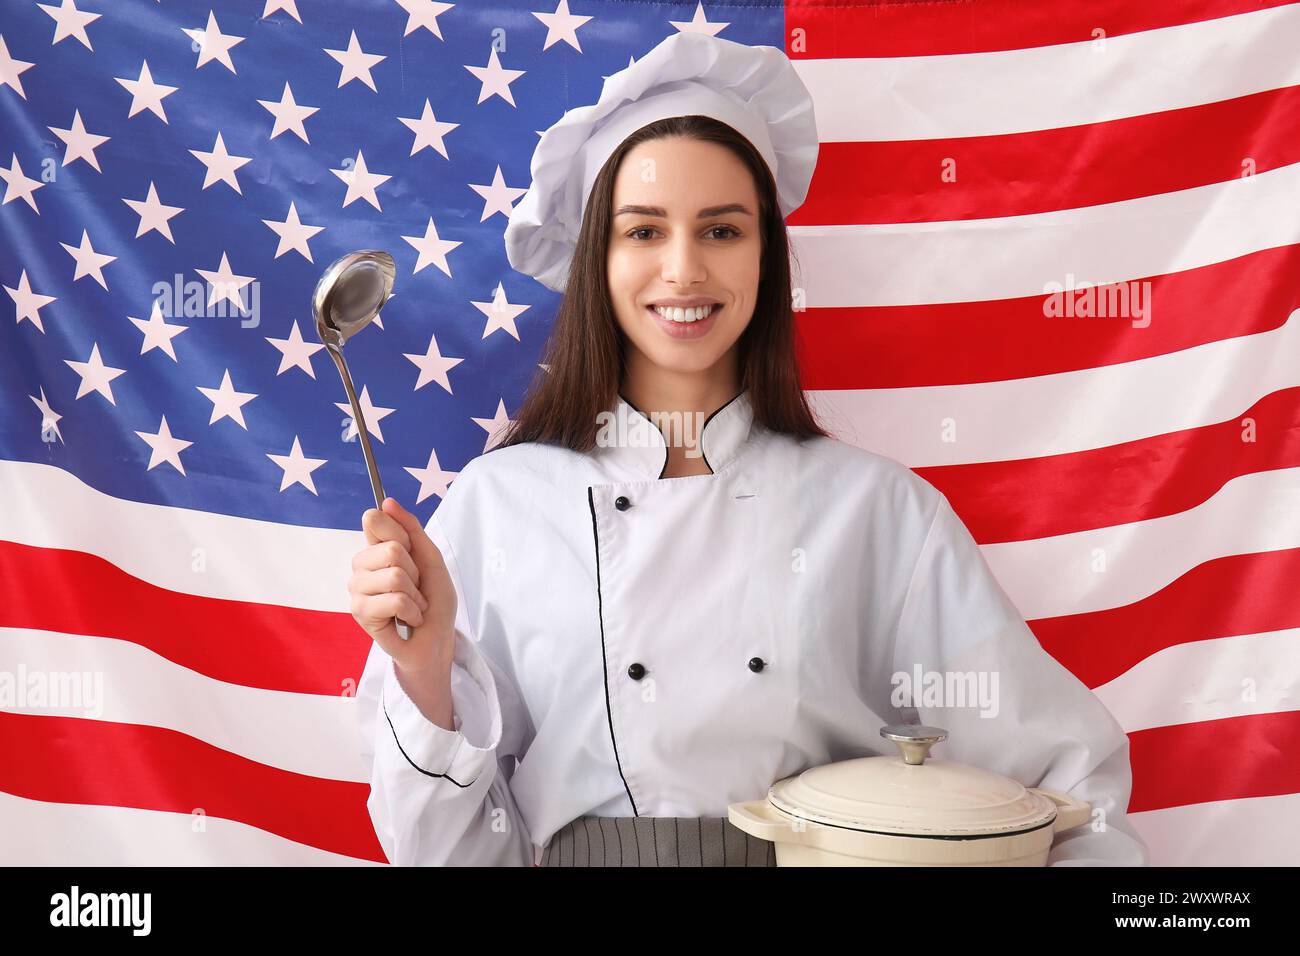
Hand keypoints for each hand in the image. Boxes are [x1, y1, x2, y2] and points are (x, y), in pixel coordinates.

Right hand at [349, 498, 457, 674]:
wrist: (436, 639)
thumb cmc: (433, 601)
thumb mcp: (430, 559)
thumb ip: (411, 529)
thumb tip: (386, 501)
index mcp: (375, 548)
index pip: (374, 519)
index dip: (401, 535)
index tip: (411, 553)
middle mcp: (361, 566)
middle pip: (391, 549)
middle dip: (415, 571)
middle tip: (415, 588)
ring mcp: (357, 589)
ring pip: (395, 576)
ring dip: (416, 595)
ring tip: (413, 606)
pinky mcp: (360, 612)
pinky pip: (395, 600)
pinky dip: (413, 611)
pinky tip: (408, 619)